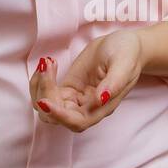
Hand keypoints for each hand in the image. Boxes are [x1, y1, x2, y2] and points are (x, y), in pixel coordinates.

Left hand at [28, 29, 144, 131]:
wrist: (123, 45)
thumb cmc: (127, 55)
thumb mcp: (124, 64)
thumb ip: (113, 83)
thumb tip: (100, 99)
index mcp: (101, 108)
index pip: (76, 122)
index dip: (59, 115)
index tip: (45, 101)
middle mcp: (86, 107)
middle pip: (55, 115)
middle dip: (45, 93)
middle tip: (46, 66)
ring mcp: (75, 97)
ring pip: (47, 105)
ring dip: (40, 86)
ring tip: (46, 62)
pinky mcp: (67, 87)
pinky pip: (48, 91)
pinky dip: (42, 79)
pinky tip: (49, 62)